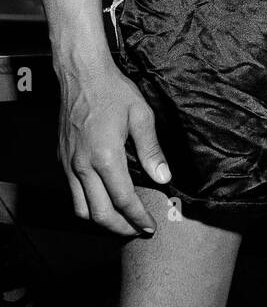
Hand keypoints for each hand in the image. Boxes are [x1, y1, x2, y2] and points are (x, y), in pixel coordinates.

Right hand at [58, 58, 170, 237]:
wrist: (81, 74)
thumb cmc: (113, 91)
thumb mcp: (141, 115)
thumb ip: (152, 150)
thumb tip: (164, 177)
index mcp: (106, 158)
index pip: (124, 200)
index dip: (138, 217)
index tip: (150, 226)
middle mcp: (83, 166)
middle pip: (99, 214)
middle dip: (120, 228)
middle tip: (137, 231)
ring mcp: (69, 164)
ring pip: (80, 209)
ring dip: (101, 221)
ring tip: (120, 222)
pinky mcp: (62, 159)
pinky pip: (72, 193)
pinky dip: (87, 205)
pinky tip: (102, 200)